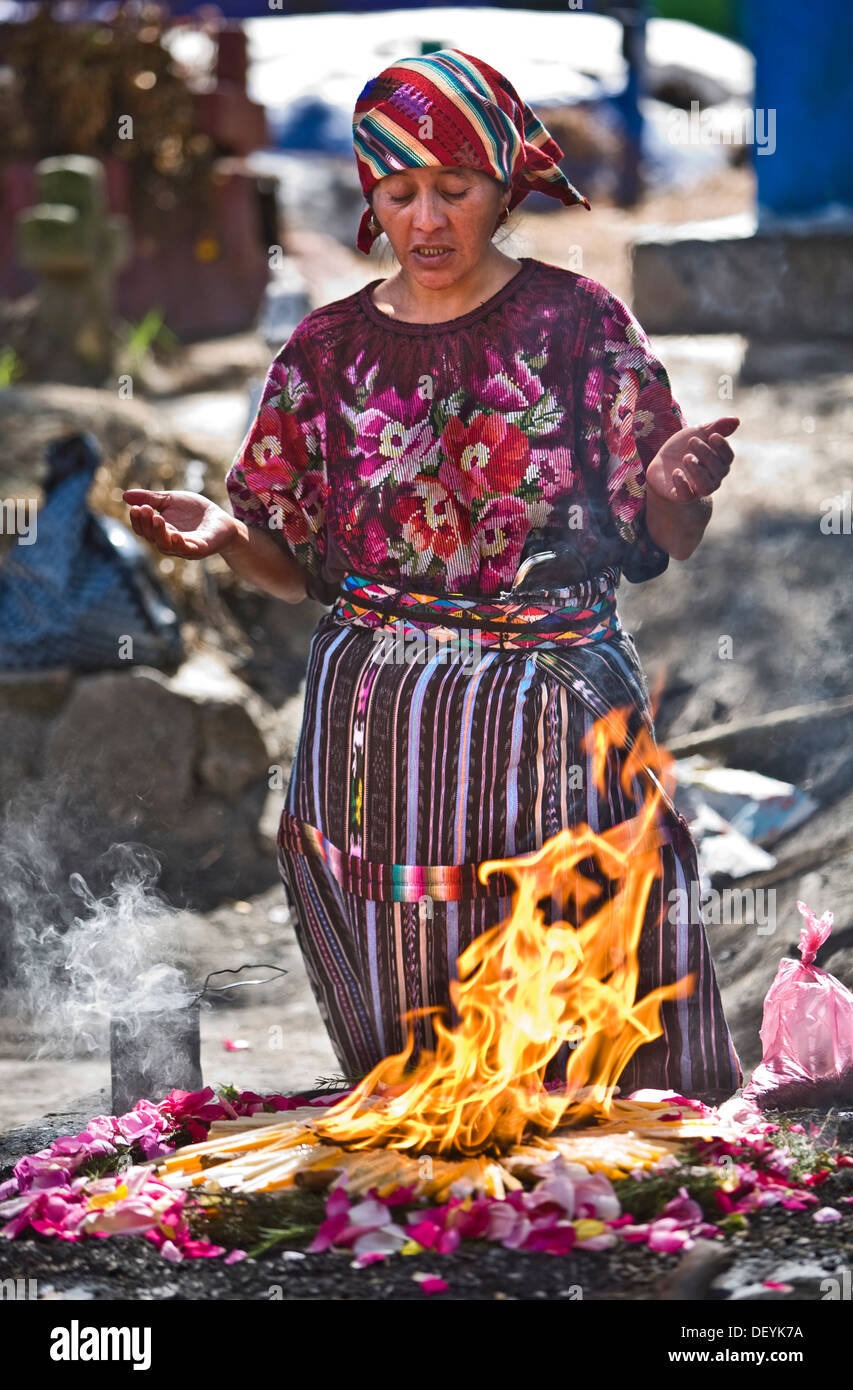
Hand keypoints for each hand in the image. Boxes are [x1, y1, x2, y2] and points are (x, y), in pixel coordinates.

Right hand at [122, 489, 239, 558]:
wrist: (221, 519)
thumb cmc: (194, 511)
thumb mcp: (170, 500)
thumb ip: (150, 499)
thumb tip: (125, 496)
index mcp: (160, 531)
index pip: (143, 529)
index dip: (137, 520)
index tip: (135, 508)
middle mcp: (168, 542)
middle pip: (152, 537)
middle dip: (146, 523)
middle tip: (144, 509)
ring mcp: (183, 548)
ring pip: (166, 545)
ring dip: (159, 532)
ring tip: (157, 517)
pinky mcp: (199, 550)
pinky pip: (186, 549)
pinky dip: (179, 543)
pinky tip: (175, 533)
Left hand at [646, 416, 738, 503]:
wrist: (659, 465)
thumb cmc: (682, 448)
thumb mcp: (697, 433)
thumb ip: (715, 427)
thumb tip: (736, 420)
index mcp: (718, 462)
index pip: (728, 458)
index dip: (723, 447)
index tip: (712, 435)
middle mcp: (712, 478)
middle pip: (718, 470)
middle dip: (706, 454)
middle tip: (692, 440)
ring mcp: (697, 489)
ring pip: (706, 487)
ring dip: (698, 471)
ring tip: (687, 458)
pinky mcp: (681, 496)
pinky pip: (686, 495)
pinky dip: (682, 484)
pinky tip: (676, 472)